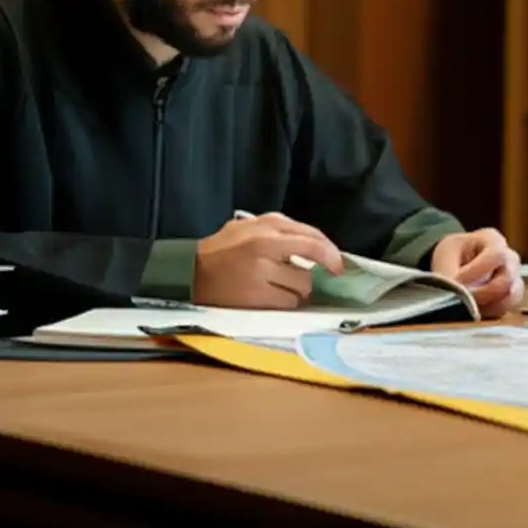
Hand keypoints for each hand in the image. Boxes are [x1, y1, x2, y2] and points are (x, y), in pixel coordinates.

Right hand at [193, 212, 343, 308]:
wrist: (190, 272)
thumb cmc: (222, 249)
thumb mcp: (249, 227)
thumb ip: (280, 231)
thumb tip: (316, 246)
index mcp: (267, 226)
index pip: (312, 237)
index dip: (331, 253)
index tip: (338, 265)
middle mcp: (267, 245)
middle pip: (312, 259)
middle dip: (318, 271)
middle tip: (319, 276)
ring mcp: (262, 271)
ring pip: (303, 284)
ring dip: (297, 288)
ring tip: (278, 285)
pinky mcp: (256, 295)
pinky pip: (288, 301)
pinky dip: (285, 301)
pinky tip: (270, 296)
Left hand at [430, 228, 522, 318]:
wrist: (456, 264)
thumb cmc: (453, 255)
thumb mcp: (445, 258)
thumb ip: (449, 276)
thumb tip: (453, 297)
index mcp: (493, 240)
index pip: (496, 255)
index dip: (477, 271)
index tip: (457, 282)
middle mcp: (510, 258)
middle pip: (508, 278)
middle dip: (483, 293)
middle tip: (461, 301)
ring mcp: (514, 278)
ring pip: (512, 296)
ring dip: (488, 305)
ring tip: (467, 307)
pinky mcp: (511, 298)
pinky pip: (507, 309)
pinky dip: (490, 313)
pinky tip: (474, 311)